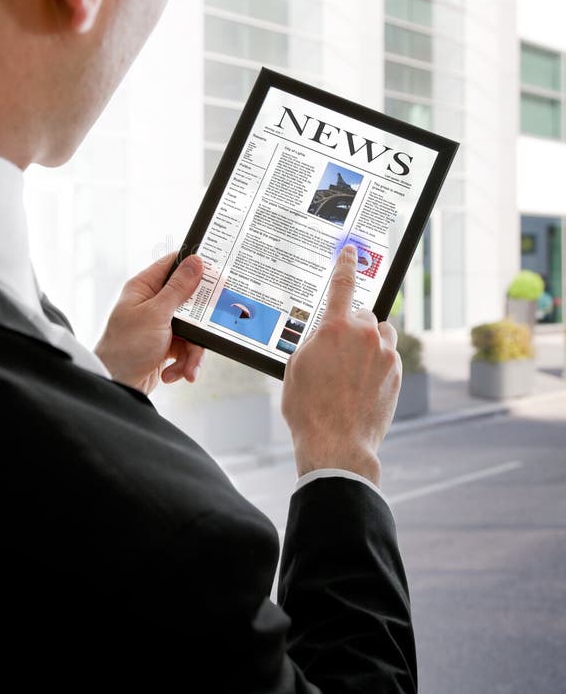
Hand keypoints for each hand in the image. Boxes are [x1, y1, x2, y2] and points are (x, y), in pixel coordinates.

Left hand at [94, 252, 204, 394]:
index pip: (172, 264)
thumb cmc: (126, 347)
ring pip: (191, 328)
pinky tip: (174, 373)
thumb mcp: (156, 314)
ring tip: (188, 366)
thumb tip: (196, 262)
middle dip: (199, 321)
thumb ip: (178, 288)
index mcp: (144, 287)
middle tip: (209, 326)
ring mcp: (159, 325)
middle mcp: (152, 303)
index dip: (193, 265)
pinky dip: (184, 363)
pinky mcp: (165, 345)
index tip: (215, 270)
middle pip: (188, 300)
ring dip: (192, 351)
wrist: (116, 385)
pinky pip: (186, 348)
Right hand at [281, 245, 401, 486]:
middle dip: (350, 327)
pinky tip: (360, 386)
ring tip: (350, 368)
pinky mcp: (397, 373)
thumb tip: (326, 333)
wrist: (337, 444)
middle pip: (361, 315)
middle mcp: (365, 335)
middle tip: (335, 354)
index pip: (342, 284)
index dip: (345, 264)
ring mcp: (385, 354)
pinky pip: (386, 356)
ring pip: (379, 334)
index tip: (351, 250)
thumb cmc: (309, 408)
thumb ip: (314, 340)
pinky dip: (376, 363)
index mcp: (335, 328)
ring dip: (368, 342)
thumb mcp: (297, 367)